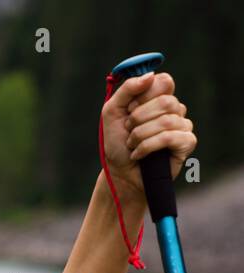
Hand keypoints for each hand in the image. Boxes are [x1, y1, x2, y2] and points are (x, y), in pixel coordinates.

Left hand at [101, 71, 195, 193]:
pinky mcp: (187, 143)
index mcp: (159, 98)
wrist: (119, 172)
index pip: (164, 81)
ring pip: (166, 121)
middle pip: (166, 101)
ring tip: (131, 144)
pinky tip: (139, 154)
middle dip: (139, 118)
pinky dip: (147, 146)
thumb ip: (127, 89)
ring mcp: (183, 125)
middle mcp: (175, 109)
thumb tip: (150, 74)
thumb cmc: (117, 142)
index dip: (144, 95)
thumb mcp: (112, 111)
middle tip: (128, 130)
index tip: (130, 108)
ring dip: (139, 135)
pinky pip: (170, 137)